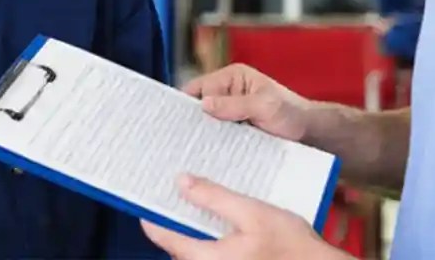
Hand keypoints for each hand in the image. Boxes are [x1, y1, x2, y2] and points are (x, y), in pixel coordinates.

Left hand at [141, 175, 346, 259]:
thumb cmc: (291, 245)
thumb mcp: (252, 212)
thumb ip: (214, 197)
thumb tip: (181, 182)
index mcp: (207, 258)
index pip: (164, 237)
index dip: (150, 215)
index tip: (143, 196)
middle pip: (176, 245)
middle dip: (171, 219)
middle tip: (169, 191)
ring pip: (192, 250)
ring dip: (188, 228)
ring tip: (192, 199)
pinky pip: (208, 254)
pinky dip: (204, 236)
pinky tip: (216, 218)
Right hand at [182, 64, 313, 141]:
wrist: (312, 135)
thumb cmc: (293, 114)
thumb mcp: (266, 106)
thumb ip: (237, 104)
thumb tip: (205, 104)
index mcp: (233, 77)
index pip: (200, 88)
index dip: (188, 105)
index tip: (178, 123)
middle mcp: (228, 93)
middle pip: (198, 106)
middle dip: (191, 123)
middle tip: (181, 142)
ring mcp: (230, 113)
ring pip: (206, 124)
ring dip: (202, 137)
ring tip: (191, 153)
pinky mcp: (234, 132)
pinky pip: (216, 137)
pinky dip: (212, 146)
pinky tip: (206, 158)